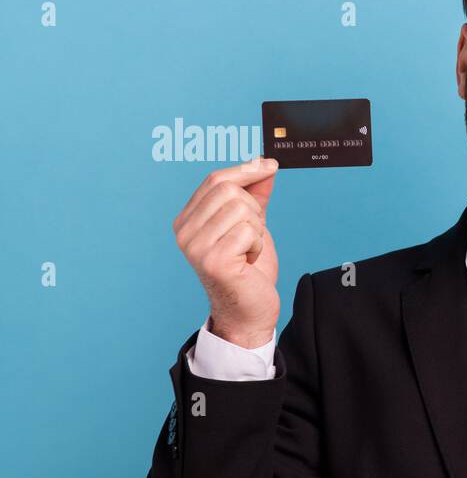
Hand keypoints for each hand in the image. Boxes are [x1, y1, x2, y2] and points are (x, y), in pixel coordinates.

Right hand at [172, 157, 280, 347]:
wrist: (250, 311)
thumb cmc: (249, 271)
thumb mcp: (253, 226)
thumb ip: (255, 196)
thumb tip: (265, 165)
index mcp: (188, 220)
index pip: (215, 180)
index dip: (246, 170)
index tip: (270, 166)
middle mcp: (184, 232)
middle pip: (228, 190)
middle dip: (253, 209)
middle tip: (252, 236)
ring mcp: (195, 246)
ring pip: (241, 209)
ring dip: (257, 231)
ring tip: (248, 252)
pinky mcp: (212, 260)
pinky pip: (249, 231)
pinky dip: (258, 245)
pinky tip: (248, 262)